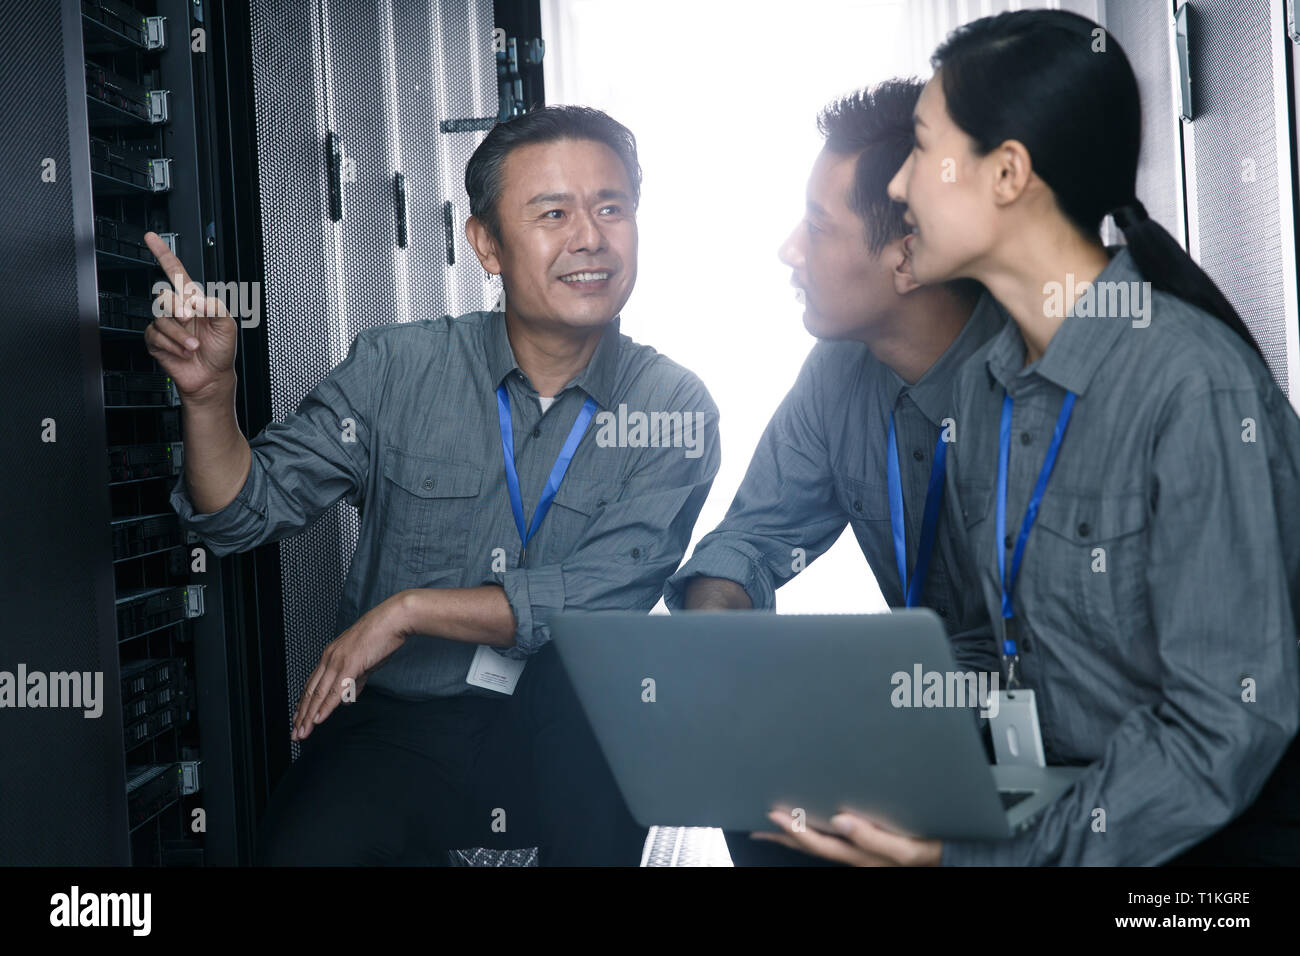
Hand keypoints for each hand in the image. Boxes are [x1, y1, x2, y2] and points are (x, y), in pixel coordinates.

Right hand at [142, 231, 237, 401]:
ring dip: (180, 335)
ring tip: (194, 346)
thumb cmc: (221, 351)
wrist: (212, 377)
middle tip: (191, 321)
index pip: (176, 272)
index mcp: (195, 301)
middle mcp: (178, 310)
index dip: (163, 254)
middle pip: (164, 296)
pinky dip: (172, 345)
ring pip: (161, 319)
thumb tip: (196, 298)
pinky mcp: (156, 341)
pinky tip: (184, 352)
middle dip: (177, 309)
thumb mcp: (228, 325)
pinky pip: (156, 336)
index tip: (152, 237)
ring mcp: (167, 326)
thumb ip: (215, 306)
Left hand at [292, 592, 412, 740]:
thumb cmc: (381, 636)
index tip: (299, 719)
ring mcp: (338, 661)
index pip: (312, 684)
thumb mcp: (365, 661)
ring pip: (318, 694)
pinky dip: (325, 707)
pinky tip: (318, 719)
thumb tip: (349, 697)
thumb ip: (356, 680)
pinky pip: (334, 691)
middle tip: (295, 733)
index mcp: (331, 656)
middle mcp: (329, 658)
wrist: (393, 620)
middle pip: (310, 692)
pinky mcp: (349, 665)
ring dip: (309, 716)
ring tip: (302, 732)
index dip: (304, 704)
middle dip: (301, 715)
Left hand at [752, 809, 941, 865]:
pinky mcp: (871, 843)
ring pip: (823, 841)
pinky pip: (837, 837)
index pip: (820, 842)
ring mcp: (863, 850)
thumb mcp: (909, 847)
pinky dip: (818, 828)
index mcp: (863, 854)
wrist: (959, 853)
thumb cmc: (934, 849)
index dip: (795, 829)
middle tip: (759, 824)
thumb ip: (874, 838)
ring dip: (798, 832)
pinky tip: (814, 821)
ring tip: (775, 824)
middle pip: (814, 845)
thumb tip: (839, 820)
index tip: (773, 815)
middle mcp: (858, 854)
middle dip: (785, 835)